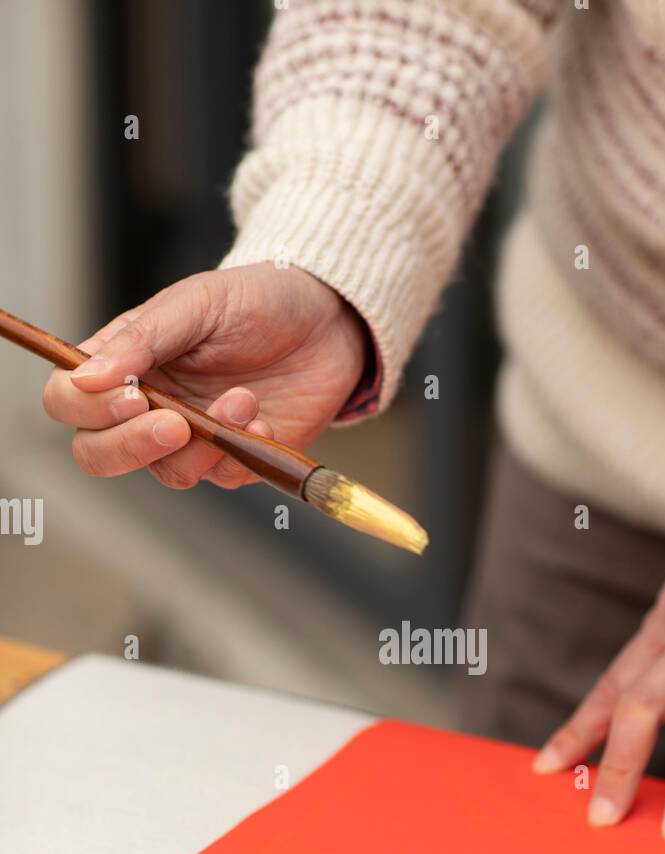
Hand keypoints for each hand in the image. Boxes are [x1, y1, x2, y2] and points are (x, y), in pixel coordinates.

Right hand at [42, 262, 367, 487]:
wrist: (329, 320)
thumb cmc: (258, 300)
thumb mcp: (197, 303)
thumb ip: (142, 339)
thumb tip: (87, 377)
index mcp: (122, 362)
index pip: (69, 401)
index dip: (89, 410)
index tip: (134, 395)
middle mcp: (148, 406)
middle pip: (99, 454)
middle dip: (132, 447)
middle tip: (176, 424)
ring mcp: (190, 439)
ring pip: (166, 474)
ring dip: (204, 446)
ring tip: (244, 398)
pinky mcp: (235, 460)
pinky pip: (223, 477)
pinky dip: (243, 451)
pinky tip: (266, 420)